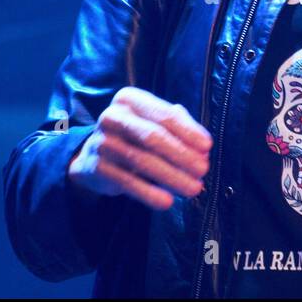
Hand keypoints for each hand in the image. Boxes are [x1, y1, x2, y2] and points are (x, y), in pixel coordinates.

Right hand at [67, 87, 212, 209]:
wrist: (93, 155)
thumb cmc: (135, 135)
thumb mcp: (155, 122)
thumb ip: (181, 126)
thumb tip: (203, 147)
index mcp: (130, 99)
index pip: (164, 115)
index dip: (188, 132)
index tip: (207, 147)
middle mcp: (113, 116)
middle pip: (153, 137)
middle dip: (182, 155)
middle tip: (203, 170)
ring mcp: (102, 142)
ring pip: (142, 161)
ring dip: (172, 177)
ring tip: (193, 189)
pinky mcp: (96, 167)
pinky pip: (127, 182)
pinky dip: (149, 193)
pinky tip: (166, 202)